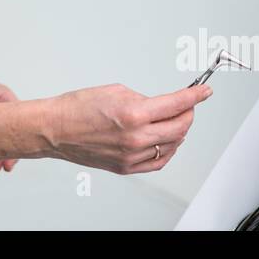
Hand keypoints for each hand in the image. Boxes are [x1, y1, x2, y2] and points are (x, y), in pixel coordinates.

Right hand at [45, 83, 211, 174]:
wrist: (55, 129)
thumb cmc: (77, 108)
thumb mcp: (115, 91)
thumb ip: (143, 99)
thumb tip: (160, 105)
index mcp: (134, 114)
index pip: (176, 105)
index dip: (194, 96)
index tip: (203, 92)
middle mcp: (136, 137)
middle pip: (179, 127)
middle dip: (188, 113)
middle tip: (188, 105)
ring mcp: (132, 155)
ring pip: (172, 145)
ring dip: (178, 131)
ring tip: (174, 121)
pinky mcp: (126, 167)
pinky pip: (158, 161)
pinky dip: (168, 150)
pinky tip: (167, 141)